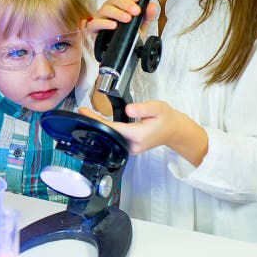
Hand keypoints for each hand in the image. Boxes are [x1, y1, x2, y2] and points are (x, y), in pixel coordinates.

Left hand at [78, 101, 207, 165]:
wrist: (174, 130)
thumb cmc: (166, 118)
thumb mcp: (157, 107)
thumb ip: (143, 108)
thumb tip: (128, 109)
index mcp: (137, 135)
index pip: (111, 128)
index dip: (96, 120)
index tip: (84, 112)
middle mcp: (132, 145)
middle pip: (107, 134)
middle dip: (93, 124)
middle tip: (82, 112)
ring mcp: (130, 149)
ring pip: (109, 138)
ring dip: (98, 127)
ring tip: (87, 116)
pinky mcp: (128, 148)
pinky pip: (113, 139)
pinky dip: (105, 130)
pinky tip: (98, 123)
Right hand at [87, 0, 157, 35]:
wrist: (123, 50)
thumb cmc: (129, 34)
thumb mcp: (142, 25)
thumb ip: (148, 15)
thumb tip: (151, 6)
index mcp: (121, 3)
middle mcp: (110, 7)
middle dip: (127, 4)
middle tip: (136, 11)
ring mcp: (101, 16)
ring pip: (106, 9)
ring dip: (118, 13)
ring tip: (128, 19)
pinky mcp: (94, 28)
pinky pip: (95, 23)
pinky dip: (104, 23)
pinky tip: (113, 25)